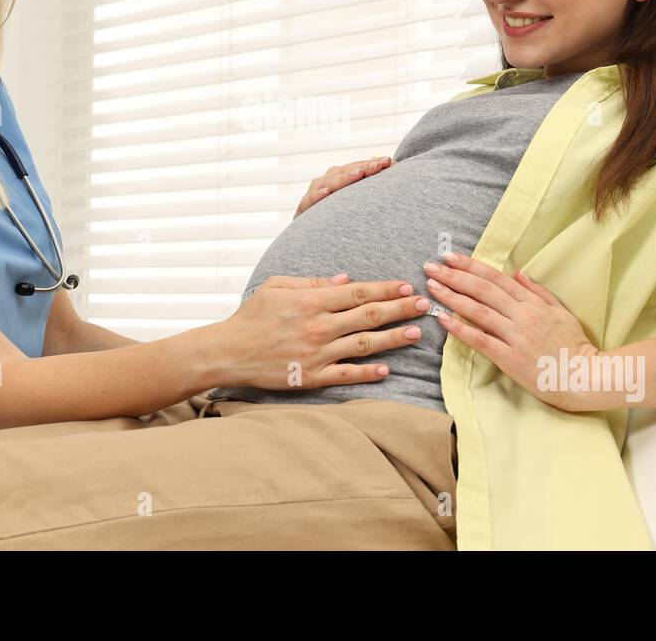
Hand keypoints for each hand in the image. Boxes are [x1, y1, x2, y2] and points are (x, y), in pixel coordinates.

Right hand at [214, 274, 425, 390]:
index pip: (359, 292)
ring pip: (365, 344)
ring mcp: (318, 353)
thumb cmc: (252, 316)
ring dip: (394, 338)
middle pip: (369, 315)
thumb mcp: (277, 286)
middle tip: (426, 304)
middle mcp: (319, 326)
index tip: (408, 286)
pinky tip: (387, 369)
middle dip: (401, 308)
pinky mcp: (312, 376)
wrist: (229, 352)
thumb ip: (313, 282)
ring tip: (417, 332)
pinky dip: (368, 372)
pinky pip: (346, 374)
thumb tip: (345, 280)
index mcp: (312, 300)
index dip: (386, 289)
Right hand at [293, 156, 392, 218]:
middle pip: (343, 172)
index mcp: (338, 180)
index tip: (389, 161)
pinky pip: (308, 202)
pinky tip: (326, 193)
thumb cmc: (339, 220)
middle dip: (362, 167)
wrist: (312, 242)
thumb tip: (393, 165)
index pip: (355, 168)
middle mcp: (324, 184)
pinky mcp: (302, 211)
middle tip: (379, 165)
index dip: (371, 163)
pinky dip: (316, 196)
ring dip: (343, 178)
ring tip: (359, 174)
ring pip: (327, 183)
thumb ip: (370, 187)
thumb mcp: (355, 204)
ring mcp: (312, 195)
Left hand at [422, 251, 597, 412]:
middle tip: (431, 266)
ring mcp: (515, 336)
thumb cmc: (573, 345)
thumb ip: (538, 292)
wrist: (584, 377)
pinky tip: (443, 319)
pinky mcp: (510, 358)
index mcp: (532, 302)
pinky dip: (460, 328)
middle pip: (482, 290)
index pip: (496, 278)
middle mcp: (522, 314)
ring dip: (452, 297)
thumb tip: (518, 273)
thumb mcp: (561, 311)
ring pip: (478, 311)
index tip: (450, 257)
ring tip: (431, 286)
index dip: (471, 266)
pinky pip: (480, 340)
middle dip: (454, 276)